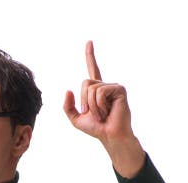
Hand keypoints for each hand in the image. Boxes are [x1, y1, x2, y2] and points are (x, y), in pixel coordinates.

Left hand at [63, 41, 144, 176]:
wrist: (109, 135)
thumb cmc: (96, 128)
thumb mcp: (76, 119)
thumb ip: (68, 106)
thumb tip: (68, 90)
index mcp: (96, 90)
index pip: (92, 69)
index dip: (90, 55)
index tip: (89, 42)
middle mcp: (105, 85)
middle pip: (85, 83)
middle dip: (84, 101)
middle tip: (94, 113)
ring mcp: (113, 86)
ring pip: (91, 88)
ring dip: (92, 105)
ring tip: (103, 113)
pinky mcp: (119, 89)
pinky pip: (100, 92)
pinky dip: (99, 105)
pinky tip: (108, 111)